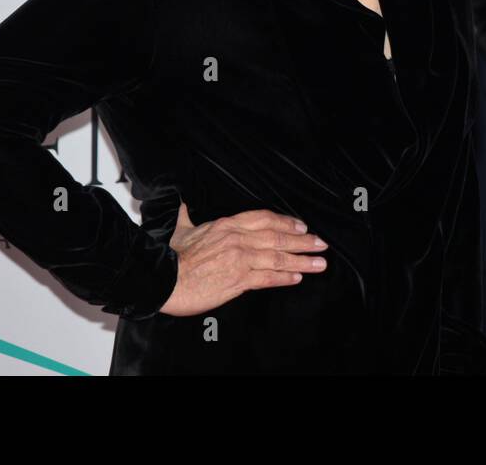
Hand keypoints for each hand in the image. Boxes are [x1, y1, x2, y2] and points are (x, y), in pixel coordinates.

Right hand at [158, 202, 328, 316]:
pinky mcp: (238, 280)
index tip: (302, 226)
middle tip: (321, 244)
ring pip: (277, 257)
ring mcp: (240, 259)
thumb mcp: (181, 230)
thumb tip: (183, 205)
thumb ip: (186, 216)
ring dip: (302, 260)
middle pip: (277, 236)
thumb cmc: (170, 257)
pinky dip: (284, 277)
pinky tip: (297, 278)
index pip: (264, 219)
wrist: (163, 279)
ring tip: (319, 263)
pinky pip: (267, 278)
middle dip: (303, 241)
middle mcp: (237, 239)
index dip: (286, 221)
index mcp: (226, 225)